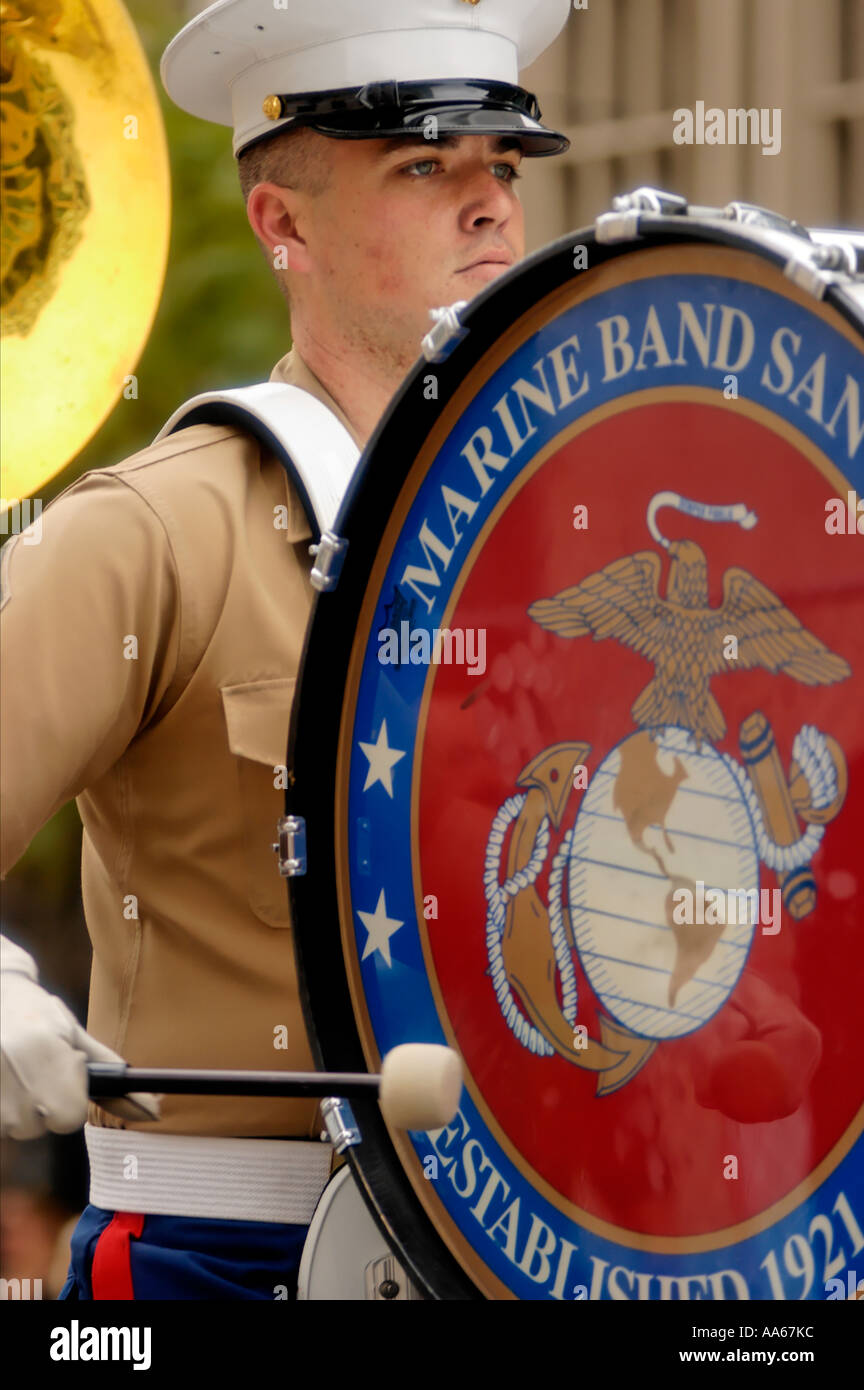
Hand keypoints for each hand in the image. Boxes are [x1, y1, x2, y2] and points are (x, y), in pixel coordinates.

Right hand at [1, 936, 159, 1138]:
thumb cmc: (36, 1013)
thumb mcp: (73, 1032)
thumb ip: (106, 1067)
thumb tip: (152, 1107)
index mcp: (48, 1053)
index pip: (71, 1116)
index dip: (72, 1101)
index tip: (64, 1076)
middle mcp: (17, 1074)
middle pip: (42, 1126)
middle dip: (45, 1107)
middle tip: (36, 1073)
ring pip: (18, 1128)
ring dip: (20, 1108)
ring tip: (15, 1071)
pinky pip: (0, 1125)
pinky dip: (3, 1107)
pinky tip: (3, 1080)